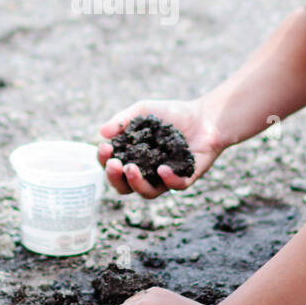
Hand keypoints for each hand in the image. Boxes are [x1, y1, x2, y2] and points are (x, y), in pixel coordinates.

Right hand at [96, 97, 224, 198]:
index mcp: (133, 158)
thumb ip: (123, 120)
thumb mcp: (143, 111)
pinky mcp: (186, 178)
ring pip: (147, 193)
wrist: (204, 116)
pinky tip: (162, 169)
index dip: (104, 161)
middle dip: (114, 178)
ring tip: (131, 168)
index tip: (104, 147)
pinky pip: (175, 186)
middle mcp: (147, 173)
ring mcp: (166, 179)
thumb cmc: (171, 114)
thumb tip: (101, 132)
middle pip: (124, 187)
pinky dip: (168, 180)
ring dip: (136, 184)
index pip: (113, 166)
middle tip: (114, 164)